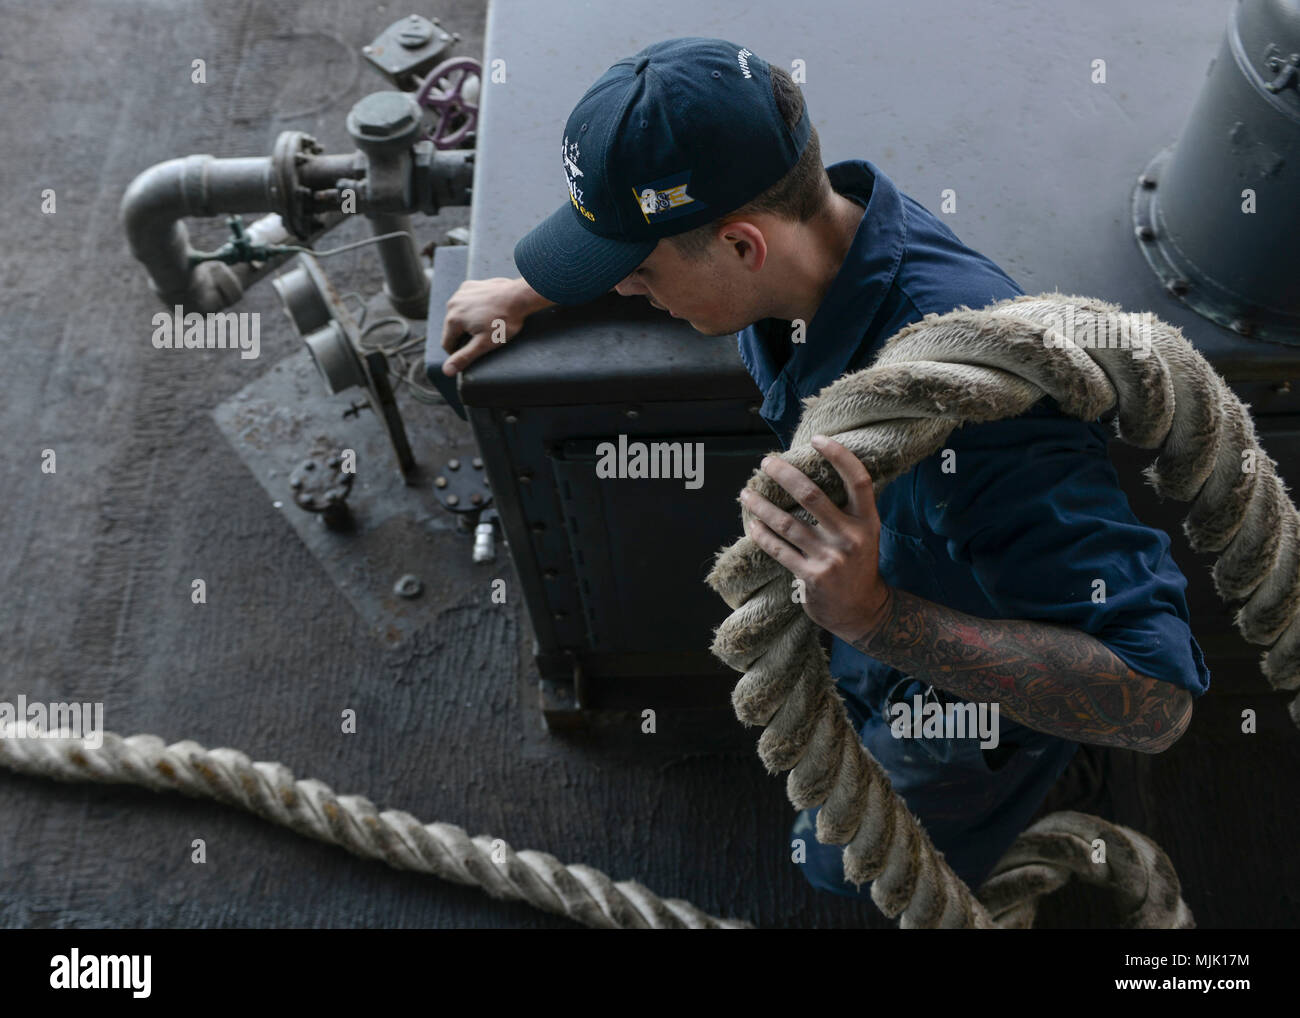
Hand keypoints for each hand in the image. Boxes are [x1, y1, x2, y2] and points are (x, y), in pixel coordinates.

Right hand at [440, 277, 549, 374]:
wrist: (519, 297)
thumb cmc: (504, 322)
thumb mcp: (484, 344)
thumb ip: (464, 357)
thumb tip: (446, 371)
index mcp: (452, 319)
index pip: (447, 344)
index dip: (459, 352)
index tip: (474, 351)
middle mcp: (452, 304)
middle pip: (451, 329)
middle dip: (464, 336)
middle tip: (484, 336)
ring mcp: (460, 293)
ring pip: (458, 315)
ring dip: (467, 322)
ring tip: (487, 323)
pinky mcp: (469, 286)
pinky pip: (465, 302)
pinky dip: (472, 308)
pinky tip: (486, 310)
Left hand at [739, 434, 891, 643]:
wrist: (862, 610)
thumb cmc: (857, 563)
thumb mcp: (865, 534)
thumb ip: (847, 508)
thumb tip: (810, 475)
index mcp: (868, 521)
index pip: (857, 480)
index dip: (839, 456)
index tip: (817, 439)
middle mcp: (851, 537)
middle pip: (812, 495)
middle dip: (784, 474)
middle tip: (767, 462)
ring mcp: (831, 557)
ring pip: (787, 522)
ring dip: (762, 506)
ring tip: (746, 493)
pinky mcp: (812, 576)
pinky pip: (779, 550)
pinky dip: (762, 535)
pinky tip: (752, 524)